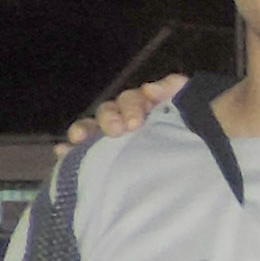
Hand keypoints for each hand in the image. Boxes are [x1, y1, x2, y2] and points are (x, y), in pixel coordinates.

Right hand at [59, 73, 185, 148]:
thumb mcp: (190, 112)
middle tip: (117, 131)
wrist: (198, 172)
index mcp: (146, 108)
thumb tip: (150, 88)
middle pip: (110, 110)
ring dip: (84, 130)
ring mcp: (111, 139)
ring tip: (79, 139)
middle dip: (110, 118)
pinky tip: (62, 152)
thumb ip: (175, 92)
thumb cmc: (192, 137)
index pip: (133, 100)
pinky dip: (70, 150)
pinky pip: (81, 151)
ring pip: (91, 128)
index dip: (133, 106)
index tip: (136, 122)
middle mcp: (125, 120)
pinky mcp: (100, 158)